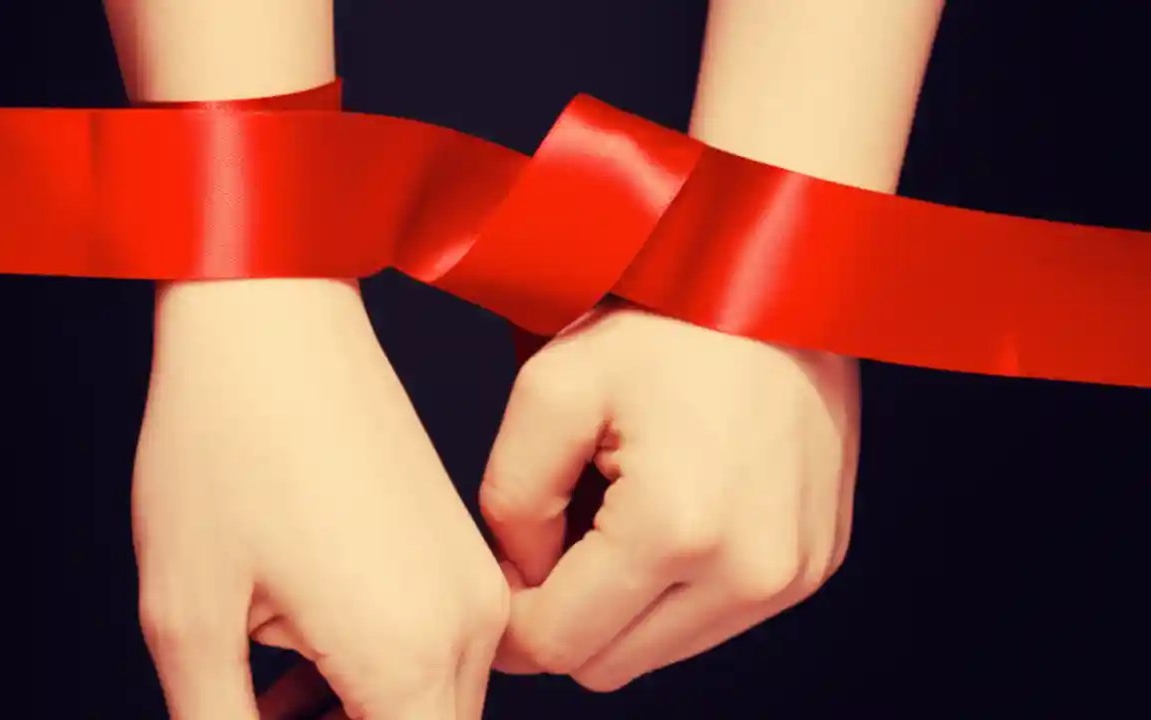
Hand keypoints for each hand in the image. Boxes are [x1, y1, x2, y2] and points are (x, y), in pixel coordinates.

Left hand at [133, 279, 508, 719]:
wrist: (273, 324)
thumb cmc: (225, 447)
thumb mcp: (191, 622)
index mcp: (407, 654)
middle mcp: (467, 625)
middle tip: (262, 712)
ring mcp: (473, 583)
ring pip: (434, 709)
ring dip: (361, 719)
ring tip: (266, 699)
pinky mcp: (459, 552)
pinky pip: (435, 654)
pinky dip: (373, 680)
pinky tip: (292, 664)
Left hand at [482, 302, 858, 690]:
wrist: (779, 289)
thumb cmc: (666, 324)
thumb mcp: (552, 390)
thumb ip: (510, 501)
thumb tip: (525, 576)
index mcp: (674, 529)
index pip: (560, 643)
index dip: (512, 622)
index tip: (505, 573)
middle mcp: (748, 571)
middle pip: (609, 664)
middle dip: (566, 617)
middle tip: (554, 540)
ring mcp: (793, 574)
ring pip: (662, 652)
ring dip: (623, 608)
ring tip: (616, 517)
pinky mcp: (817, 564)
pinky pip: (717, 620)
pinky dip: (677, 590)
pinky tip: (670, 517)